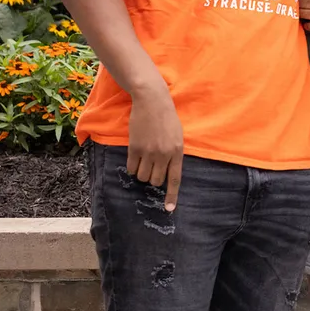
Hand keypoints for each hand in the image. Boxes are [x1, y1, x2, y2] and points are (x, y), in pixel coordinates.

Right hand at [126, 79, 183, 210]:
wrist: (152, 101)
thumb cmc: (167, 118)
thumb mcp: (178, 136)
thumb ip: (174, 154)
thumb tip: (168, 172)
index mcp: (177, 152)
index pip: (174, 180)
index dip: (171, 196)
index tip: (169, 209)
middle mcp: (163, 154)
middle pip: (155, 181)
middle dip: (153, 178)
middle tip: (151, 167)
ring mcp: (148, 152)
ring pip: (142, 176)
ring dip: (141, 172)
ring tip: (143, 160)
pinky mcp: (134, 147)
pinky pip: (131, 168)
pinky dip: (132, 167)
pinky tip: (135, 156)